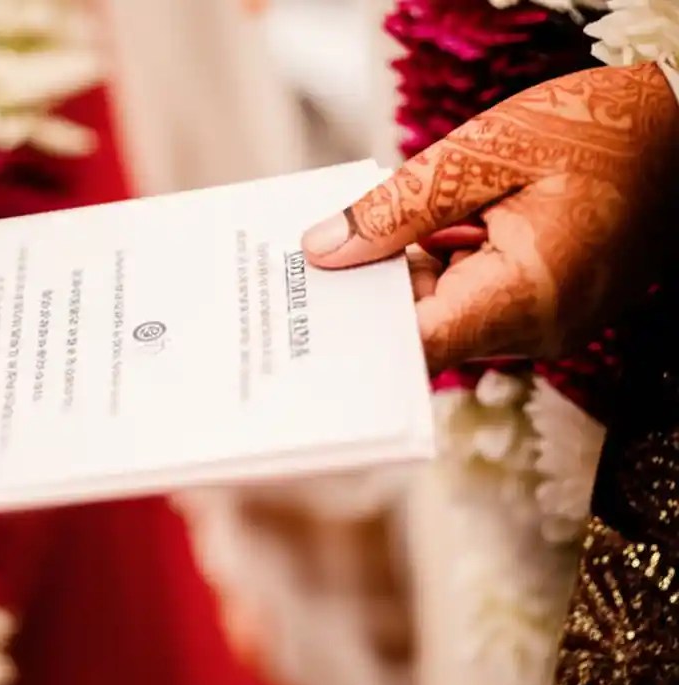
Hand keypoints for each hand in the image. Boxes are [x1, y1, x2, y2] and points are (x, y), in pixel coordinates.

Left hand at [301, 63, 678, 372]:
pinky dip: (440, 266)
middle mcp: (537, 327)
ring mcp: (545, 321)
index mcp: (526, 295)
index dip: (355, 336)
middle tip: (304, 266)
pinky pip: (474, 298)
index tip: (300, 316)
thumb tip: (323, 249)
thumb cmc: (593, 129)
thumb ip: (396, 208)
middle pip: (425, 332)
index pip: (416, 347)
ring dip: (406, 276)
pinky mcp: (545, 305)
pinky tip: (414, 229)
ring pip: (446, 313)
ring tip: (353, 236)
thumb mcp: (480, 153)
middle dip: (370, 296)